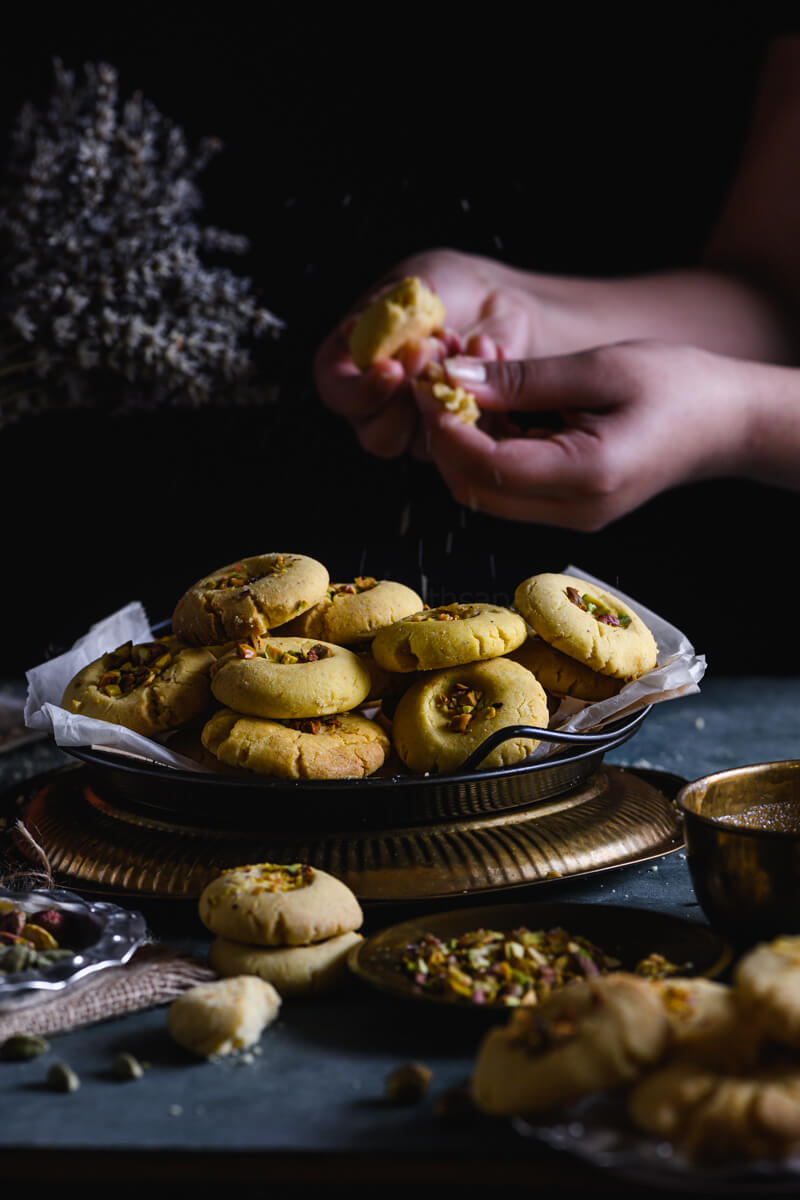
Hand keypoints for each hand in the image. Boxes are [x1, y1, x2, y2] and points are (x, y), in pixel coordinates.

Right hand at [313, 248, 567, 459]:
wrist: (493, 300)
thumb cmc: (443, 288)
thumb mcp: (410, 286)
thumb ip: (386, 312)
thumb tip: (358, 329)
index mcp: (348, 367)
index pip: (339, 395)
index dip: (364, 391)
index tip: (393, 368)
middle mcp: (376, 405)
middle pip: (378, 436)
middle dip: (412, 399)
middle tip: (434, 350)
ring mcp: (415, 425)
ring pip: (422, 446)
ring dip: (447, 396)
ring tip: (462, 344)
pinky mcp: (454, 433)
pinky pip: (465, 440)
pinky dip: (479, 402)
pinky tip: (487, 355)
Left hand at [415, 340, 753, 529]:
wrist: (724, 421)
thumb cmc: (676, 386)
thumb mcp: (601, 367)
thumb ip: (525, 380)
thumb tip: (456, 378)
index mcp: (586, 477)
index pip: (488, 467)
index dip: (447, 428)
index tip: (429, 382)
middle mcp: (573, 510)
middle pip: (476, 490)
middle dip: (445, 438)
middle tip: (440, 380)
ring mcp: (568, 515)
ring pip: (486, 491)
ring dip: (464, 441)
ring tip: (469, 381)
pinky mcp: (566, 506)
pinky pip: (508, 485)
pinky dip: (489, 446)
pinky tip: (495, 402)